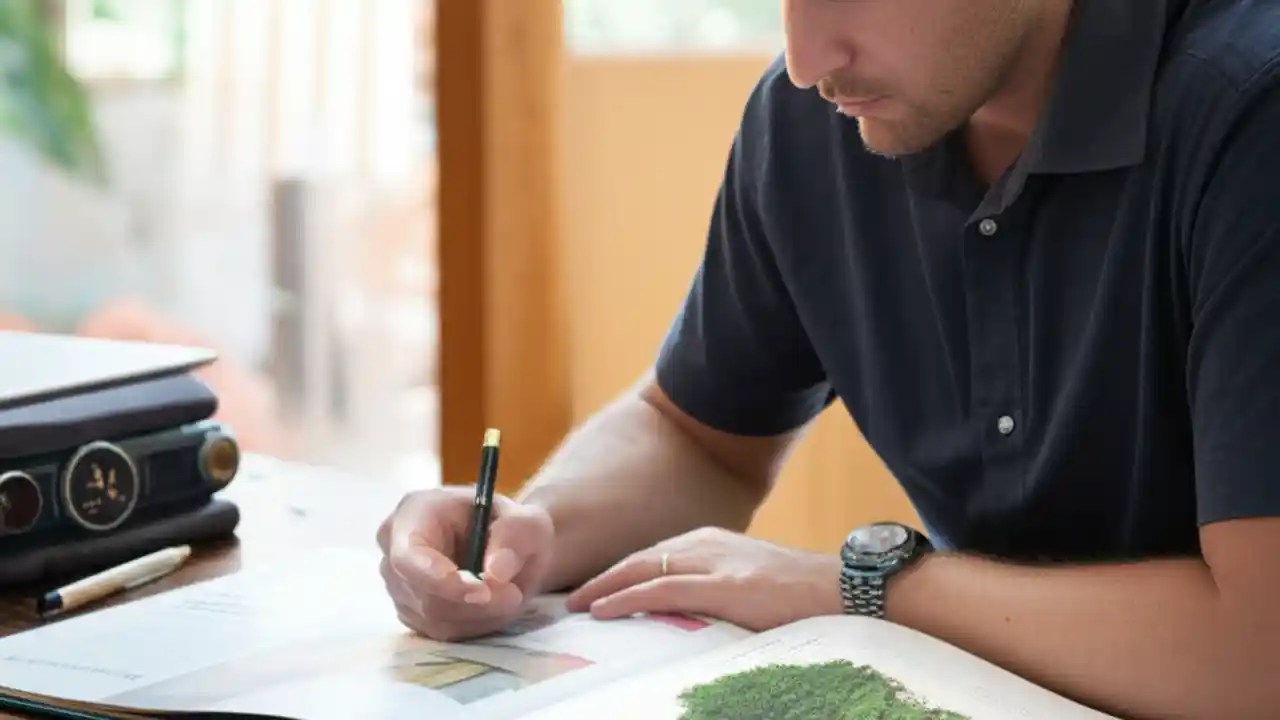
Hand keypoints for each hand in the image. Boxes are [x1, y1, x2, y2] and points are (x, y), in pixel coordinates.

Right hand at [376, 487, 553, 640]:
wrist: (511, 552)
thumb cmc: (513, 529)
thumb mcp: (528, 522)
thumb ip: (516, 536)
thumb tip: (496, 571)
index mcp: (415, 512)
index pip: (409, 555)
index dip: (441, 580)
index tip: (483, 592)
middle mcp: (395, 547)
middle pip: (423, 594)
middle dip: (473, 603)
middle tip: (514, 595)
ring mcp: (398, 582)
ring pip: (433, 619)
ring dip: (479, 616)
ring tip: (509, 595)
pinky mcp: (410, 611)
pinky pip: (439, 633)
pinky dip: (473, 626)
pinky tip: (492, 607)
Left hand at [565, 527, 842, 630]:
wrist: (846, 591)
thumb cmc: (802, 597)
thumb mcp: (749, 585)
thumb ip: (715, 590)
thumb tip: (684, 615)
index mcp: (712, 542)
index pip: (651, 556)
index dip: (618, 574)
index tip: (592, 591)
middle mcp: (707, 543)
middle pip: (638, 558)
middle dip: (601, 577)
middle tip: (569, 599)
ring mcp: (715, 561)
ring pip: (641, 570)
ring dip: (603, 588)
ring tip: (575, 606)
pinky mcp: (724, 585)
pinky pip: (660, 591)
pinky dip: (627, 599)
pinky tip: (603, 610)